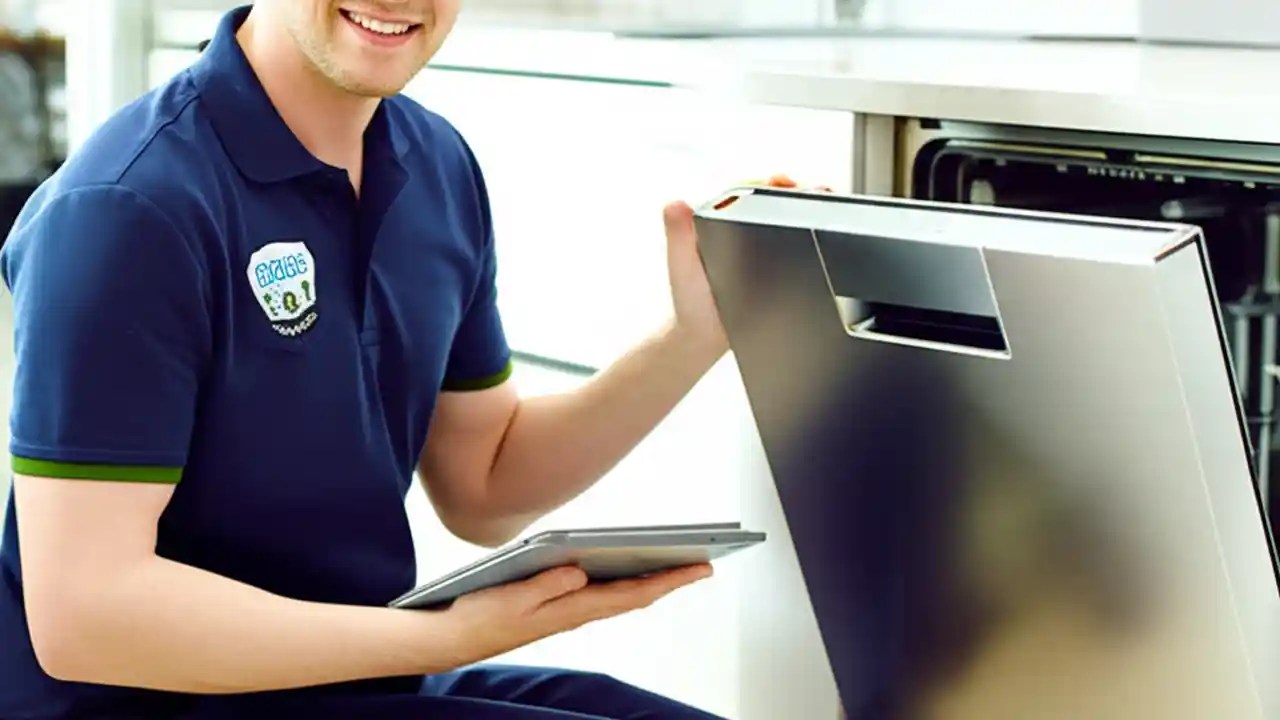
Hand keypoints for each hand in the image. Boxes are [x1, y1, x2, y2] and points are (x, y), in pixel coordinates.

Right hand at [443, 564, 712, 661]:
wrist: (451, 639)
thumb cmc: (479, 617)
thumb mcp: (512, 597)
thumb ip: (547, 584)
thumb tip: (579, 570)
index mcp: (570, 609)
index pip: (631, 594)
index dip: (668, 581)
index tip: (699, 569)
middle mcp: (574, 612)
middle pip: (633, 594)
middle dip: (669, 578)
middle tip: (703, 562)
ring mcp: (566, 611)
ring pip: (618, 594)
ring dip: (648, 579)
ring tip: (676, 562)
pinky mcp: (553, 607)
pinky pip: (599, 593)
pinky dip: (621, 582)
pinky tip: (628, 569)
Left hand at [662, 175, 831, 358]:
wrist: (703, 338)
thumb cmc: (689, 303)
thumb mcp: (682, 266)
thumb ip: (678, 235)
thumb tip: (674, 204)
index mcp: (714, 220)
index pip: (744, 189)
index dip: (766, 181)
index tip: (783, 181)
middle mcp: (735, 228)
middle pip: (770, 200)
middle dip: (795, 190)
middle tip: (816, 191)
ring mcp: (753, 246)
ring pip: (782, 219)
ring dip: (804, 208)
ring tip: (824, 202)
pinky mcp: (769, 265)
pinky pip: (790, 244)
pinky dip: (807, 234)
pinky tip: (820, 233)